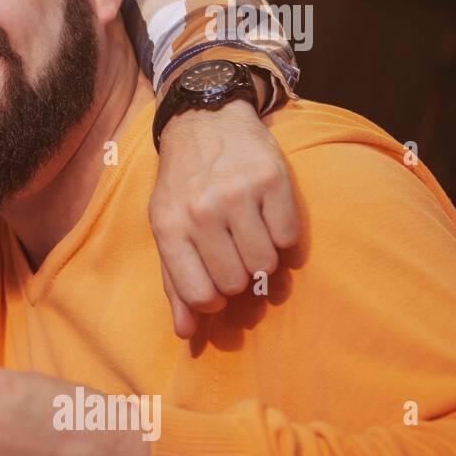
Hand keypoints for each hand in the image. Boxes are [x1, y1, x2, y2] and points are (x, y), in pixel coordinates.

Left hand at [150, 99, 298, 337]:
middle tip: (233, 253)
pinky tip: (265, 216)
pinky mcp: (272, 180)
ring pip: (265, 264)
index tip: (216, 288)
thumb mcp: (167, 228)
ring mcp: (237, 194)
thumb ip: (175, 282)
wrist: (204, 122)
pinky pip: (288, 238)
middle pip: (236, 282)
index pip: (200, 295)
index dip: (213, 301)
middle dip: (239, 277)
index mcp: (170, 227)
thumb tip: (186, 333)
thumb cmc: (183, 186)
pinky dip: (281, 236)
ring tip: (248, 234)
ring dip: (262, 258)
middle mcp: (201, 211)